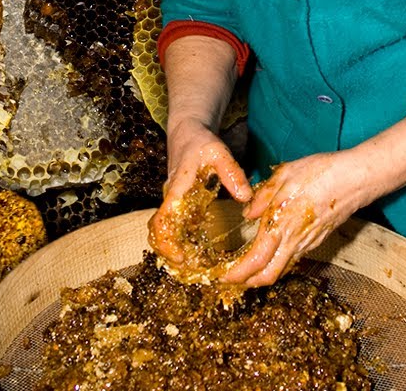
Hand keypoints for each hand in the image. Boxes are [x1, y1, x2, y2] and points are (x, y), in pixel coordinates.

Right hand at [148, 120, 251, 264]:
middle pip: (160, 232)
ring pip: (167, 232)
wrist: (187, 133)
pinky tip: (199, 255)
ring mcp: (174, 203)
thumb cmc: (201, 142)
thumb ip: (232, 174)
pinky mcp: (180, 205)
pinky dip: (183, 242)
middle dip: (170, 254)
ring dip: (176, 250)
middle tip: (191, 272)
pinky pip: (177, 227)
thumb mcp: (219, 152)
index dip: (168, 242)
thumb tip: (245, 197)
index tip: (180, 258)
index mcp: (178, 189)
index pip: (163, 219)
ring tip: (198, 269)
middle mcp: (172, 199)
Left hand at [219, 151, 371, 286]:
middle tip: (231, 280)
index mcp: (282, 225)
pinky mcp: (318, 239)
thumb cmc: (321, 173)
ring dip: (262, 274)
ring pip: (282, 268)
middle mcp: (296, 240)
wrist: (358, 178)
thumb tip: (247, 215)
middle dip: (248, 282)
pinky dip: (277, 263)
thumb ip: (262, 197)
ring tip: (244, 270)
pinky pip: (293, 259)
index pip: (256, 261)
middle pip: (270, 275)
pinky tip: (268, 255)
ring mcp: (309, 242)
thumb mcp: (283, 176)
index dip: (238, 274)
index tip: (223, 277)